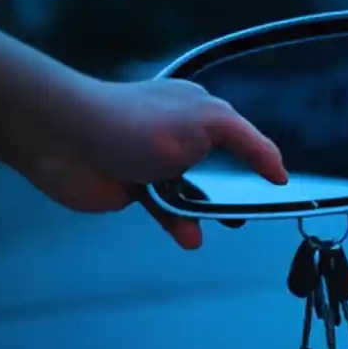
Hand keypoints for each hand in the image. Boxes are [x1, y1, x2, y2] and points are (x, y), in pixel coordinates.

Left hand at [16, 79, 286, 249]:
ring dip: (208, 212)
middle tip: (252, 207)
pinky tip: (191, 238)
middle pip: (219, 164)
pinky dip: (179, 225)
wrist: (66, 139)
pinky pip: (165, 210)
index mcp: (200, 109)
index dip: (260, 156)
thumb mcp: (212, 122)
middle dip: (236, 187)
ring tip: (230, 225)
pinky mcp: (134, 188)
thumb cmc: (138, 123)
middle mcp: (178, 133)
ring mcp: (155, 162)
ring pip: (193, 192)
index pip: (241, 134)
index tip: (277, 182)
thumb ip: (253, 145)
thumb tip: (281, 171)